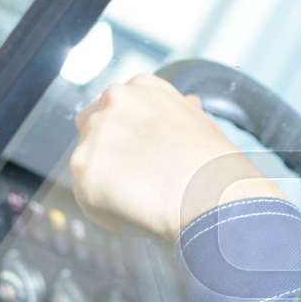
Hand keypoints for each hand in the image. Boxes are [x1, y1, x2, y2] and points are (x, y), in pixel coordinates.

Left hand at [70, 73, 283, 240]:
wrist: (213, 194)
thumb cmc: (218, 165)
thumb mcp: (203, 124)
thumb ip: (180, 114)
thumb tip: (188, 103)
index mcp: (143, 87)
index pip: (117, 105)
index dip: (129, 132)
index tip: (144, 152)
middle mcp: (113, 102)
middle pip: (92, 126)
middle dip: (109, 150)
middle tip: (138, 178)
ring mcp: (95, 132)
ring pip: (87, 161)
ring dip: (106, 180)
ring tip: (142, 200)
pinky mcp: (82, 167)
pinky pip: (86, 193)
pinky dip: (105, 207)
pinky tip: (135, 214)